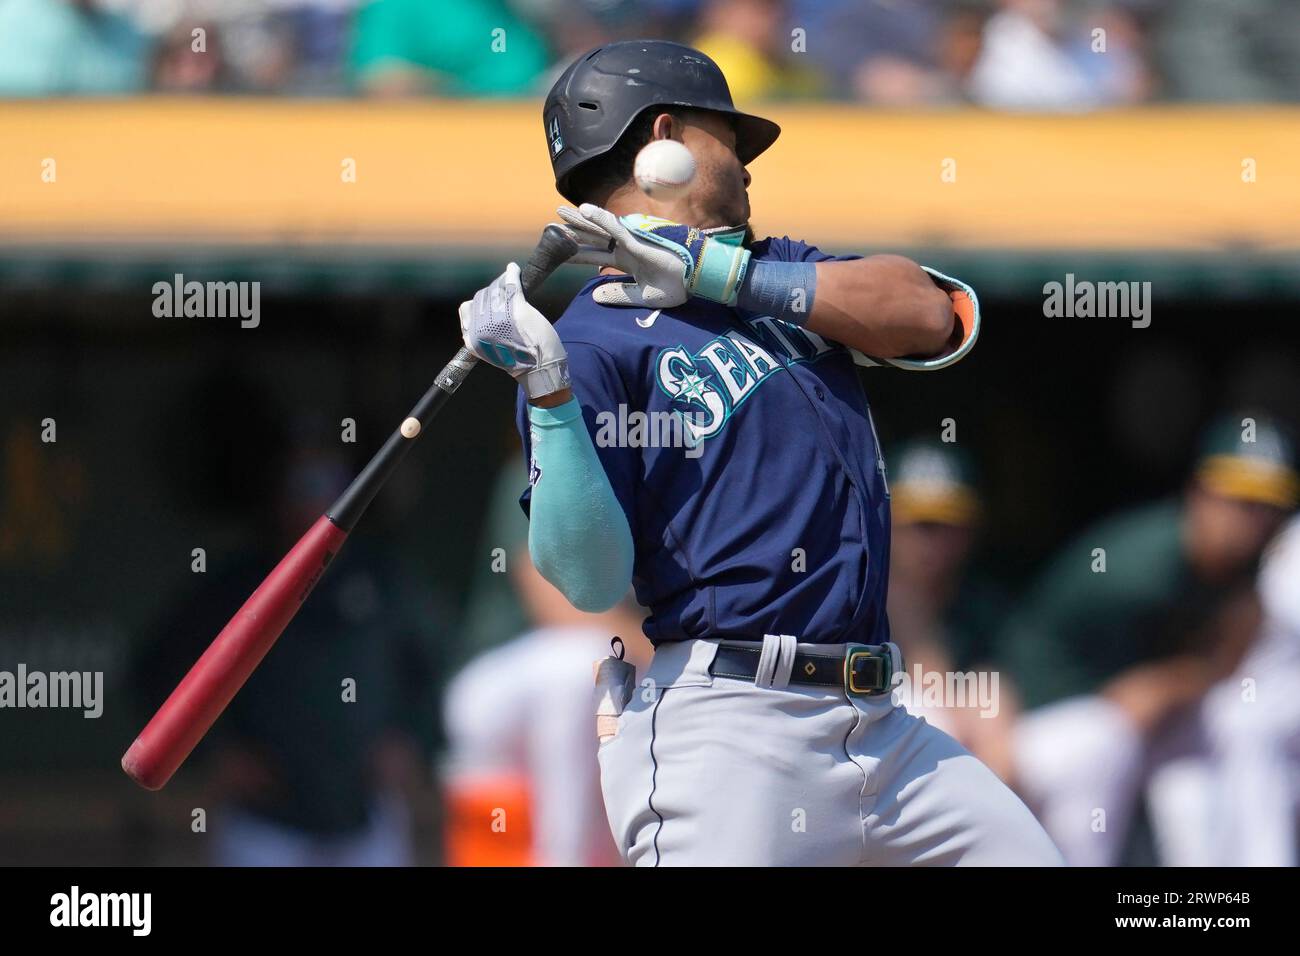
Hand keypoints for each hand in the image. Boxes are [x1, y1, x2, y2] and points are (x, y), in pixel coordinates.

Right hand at [458, 263, 569, 400]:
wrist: (540, 369)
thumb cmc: (519, 360)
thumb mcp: (491, 349)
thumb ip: (482, 333)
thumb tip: (481, 314)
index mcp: (472, 338)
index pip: (466, 308)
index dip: (479, 304)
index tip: (490, 302)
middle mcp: (481, 326)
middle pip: (480, 297)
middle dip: (491, 295)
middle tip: (503, 296)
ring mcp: (498, 317)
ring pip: (494, 291)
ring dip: (502, 287)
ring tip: (510, 290)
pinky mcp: (516, 309)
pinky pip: (510, 285)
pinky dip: (512, 274)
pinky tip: (513, 269)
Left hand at [556, 204, 750, 307]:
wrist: (698, 278)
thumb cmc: (678, 285)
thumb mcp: (643, 296)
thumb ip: (619, 295)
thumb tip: (594, 295)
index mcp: (627, 260)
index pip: (596, 255)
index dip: (577, 253)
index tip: (559, 252)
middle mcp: (626, 247)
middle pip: (593, 237)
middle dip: (572, 231)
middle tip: (551, 226)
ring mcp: (631, 240)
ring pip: (599, 227)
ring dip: (579, 220)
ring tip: (559, 213)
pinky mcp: (637, 238)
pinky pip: (614, 225)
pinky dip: (598, 217)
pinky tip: (583, 210)